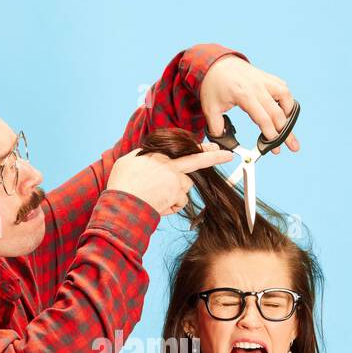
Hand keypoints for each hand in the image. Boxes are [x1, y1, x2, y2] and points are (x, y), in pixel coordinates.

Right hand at [106, 142, 233, 215]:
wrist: (124, 201)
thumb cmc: (122, 183)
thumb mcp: (128, 161)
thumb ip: (143, 157)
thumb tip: (148, 159)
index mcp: (159, 156)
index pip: (183, 151)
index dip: (200, 148)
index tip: (214, 146)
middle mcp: (170, 166)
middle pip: (197, 161)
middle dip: (215, 157)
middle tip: (229, 155)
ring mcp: (175, 180)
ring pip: (184, 188)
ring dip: (175, 194)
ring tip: (156, 196)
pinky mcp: (176, 195)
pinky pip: (180, 203)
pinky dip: (171, 206)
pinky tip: (158, 205)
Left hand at [199, 55, 299, 153]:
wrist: (215, 63)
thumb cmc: (213, 85)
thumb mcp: (210, 108)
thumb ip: (216, 127)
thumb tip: (223, 143)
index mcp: (244, 95)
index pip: (263, 118)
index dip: (271, 135)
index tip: (274, 147)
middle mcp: (257, 87)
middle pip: (278, 112)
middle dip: (285, 132)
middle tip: (291, 146)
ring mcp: (264, 80)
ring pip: (285, 96)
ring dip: (289, 113)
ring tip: (288, 127)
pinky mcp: (267, 77)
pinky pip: (283, 88)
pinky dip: (287, 100)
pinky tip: (285, 111)